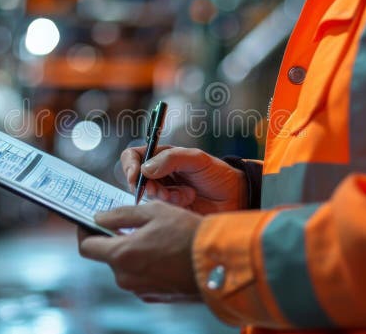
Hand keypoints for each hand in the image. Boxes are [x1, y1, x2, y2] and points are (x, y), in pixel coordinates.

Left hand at [78, 201, 201, 300]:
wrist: (218, 263)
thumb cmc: (187, 233)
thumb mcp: (152, 212)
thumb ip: (120, 215)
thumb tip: (98, 218)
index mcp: (121, 255)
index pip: (87, 247)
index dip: (84, 232)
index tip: (89, 223)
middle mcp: (126, 277)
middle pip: (108, 257)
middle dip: (115, 240)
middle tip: (133, 225)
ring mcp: (140, 289)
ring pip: (126, 268)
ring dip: (133, 253)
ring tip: (156, 238)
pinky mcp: (154, 296)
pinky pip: (141, 278)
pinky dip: (147, 265)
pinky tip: (165, 254)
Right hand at [121, 146, 245, 214]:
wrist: (235, 197)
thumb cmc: (217, 174)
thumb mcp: (197, 159)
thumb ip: (171, 159)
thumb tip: (145, 169)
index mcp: (162, 156)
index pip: (133, 156)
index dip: (130, 165)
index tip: (135, 177)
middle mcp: (159, 173)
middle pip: (136, 179)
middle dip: (147, 187)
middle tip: (163, 192)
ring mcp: (163, 192)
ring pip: (147, 196)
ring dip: (163, 196)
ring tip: (184, 195)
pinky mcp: (168, 209)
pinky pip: (158, 209)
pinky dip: (172, 205)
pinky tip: (188, 200)